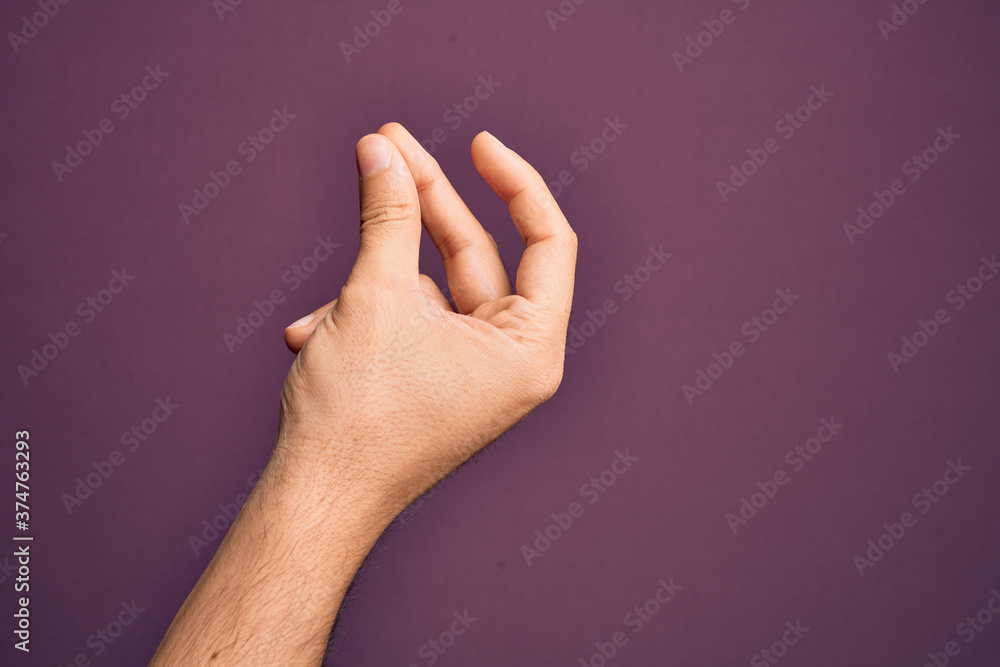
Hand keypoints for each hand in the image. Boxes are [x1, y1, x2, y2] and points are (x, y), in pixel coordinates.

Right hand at [276, 123, 576, 507]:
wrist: (315, 500)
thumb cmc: (358, 416)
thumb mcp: (374, 297)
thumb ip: (387, 214)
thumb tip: (382, 150)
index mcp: (529, 350)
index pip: (548, 242)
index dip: (514, 182)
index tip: (476, 141)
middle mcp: (510, 363)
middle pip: (478, 255)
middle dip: (426, 199)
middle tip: (386, 143)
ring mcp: (470, 373)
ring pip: (433, 285)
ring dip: (378, 265)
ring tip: (331, 280)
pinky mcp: (432, 380)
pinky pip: (409, 321)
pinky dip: (365, 310)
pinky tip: (311, 330)